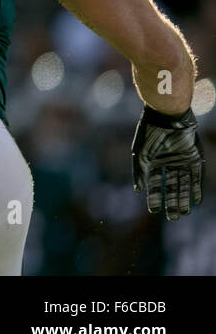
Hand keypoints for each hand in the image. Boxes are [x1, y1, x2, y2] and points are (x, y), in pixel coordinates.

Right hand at [131, 105, 203, 219]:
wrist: (168, 115)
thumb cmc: (150, 133)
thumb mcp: (140, 154)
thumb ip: (140, 172)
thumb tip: (137, 190)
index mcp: (153, 161)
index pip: (154, 183)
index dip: (153, 196)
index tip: (153, 210)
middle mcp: (168, 162)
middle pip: (170, 186)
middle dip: (170, 202)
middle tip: (171, 218)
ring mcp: (182, 160)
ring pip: (184, 184)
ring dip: (184, 199)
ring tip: (183, 214)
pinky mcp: (195, 157)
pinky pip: (196, 176)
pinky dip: (196, 188)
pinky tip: (196, 201)